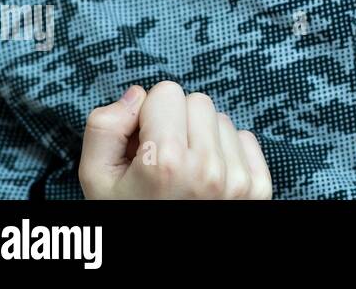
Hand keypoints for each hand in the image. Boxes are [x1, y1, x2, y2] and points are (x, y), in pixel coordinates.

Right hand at [79, 81, 272, 198]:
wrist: (161, 263)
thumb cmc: (127, 213)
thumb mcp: (97, 178)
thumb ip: (105, 127)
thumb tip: (137, 94)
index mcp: (164, 162)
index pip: (167, 91)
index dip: (150, 114)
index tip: (144, 144)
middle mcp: (206, 169)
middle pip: (197, 101)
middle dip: (178, 122)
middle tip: (164, 158)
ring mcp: (237, 180)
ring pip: (221, 120)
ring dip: (202, 137)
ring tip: (184, 172)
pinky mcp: (258, 188)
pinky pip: (245, 139)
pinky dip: (226, 152)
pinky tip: (206, 178)